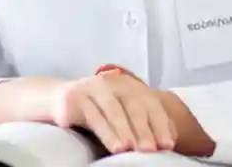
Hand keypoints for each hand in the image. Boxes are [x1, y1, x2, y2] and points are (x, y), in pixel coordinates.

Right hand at [45, 70, 176, 154]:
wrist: (61, 99)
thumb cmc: (99, 110)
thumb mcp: (123, 112)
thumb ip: (144, 120)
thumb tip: (170, 138)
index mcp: (129, 84)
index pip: (150, 102)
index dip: (161, 123)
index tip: (168, 144)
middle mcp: (113, 82)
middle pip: (133, 105)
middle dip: (144, 129)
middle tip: (151, 150)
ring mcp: (93, 87)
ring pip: (113, 109)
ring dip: (125, 131)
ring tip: (132, 150)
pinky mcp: (75, 97)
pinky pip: (94, 116)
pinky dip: (107, 132)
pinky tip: (115, 146)